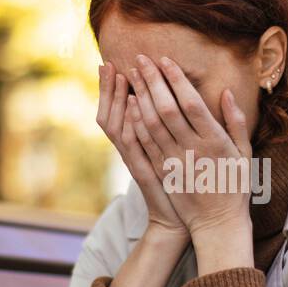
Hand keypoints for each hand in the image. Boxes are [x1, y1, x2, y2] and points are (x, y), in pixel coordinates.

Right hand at [97, 59, 187, 244]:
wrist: (177, 222)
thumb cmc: (178, 188)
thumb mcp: (167, 157)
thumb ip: (161, 131)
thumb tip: (155, 103)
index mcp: (140, 145)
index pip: (120, 111)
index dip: (113, 90)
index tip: (113, 64)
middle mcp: (133, 151)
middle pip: (113, 115)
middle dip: (110, 89)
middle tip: (109, 64)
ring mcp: (137, 161)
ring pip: (121, 127)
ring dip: (120, 101)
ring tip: (121, 76)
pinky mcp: (146, 172)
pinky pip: (135, 146)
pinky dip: (133, 124)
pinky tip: (134, 105)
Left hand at [125, 54, 254, 273]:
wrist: (217, 224)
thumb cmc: (235, 186)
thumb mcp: (244, 154)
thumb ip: (236, 122)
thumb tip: (226, 93)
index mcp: (215, 141)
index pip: (191, 103)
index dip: (175, 79)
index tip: (164, 60)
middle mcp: (193, 149)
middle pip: (166, 108)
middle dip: (152, 80)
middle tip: (140, 60)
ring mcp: (175, 161)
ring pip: (151, 123)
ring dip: (139, 96)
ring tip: (132, 75)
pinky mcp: (162, 172)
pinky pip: (145, 143)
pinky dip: (135, 121)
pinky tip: (130, 104)